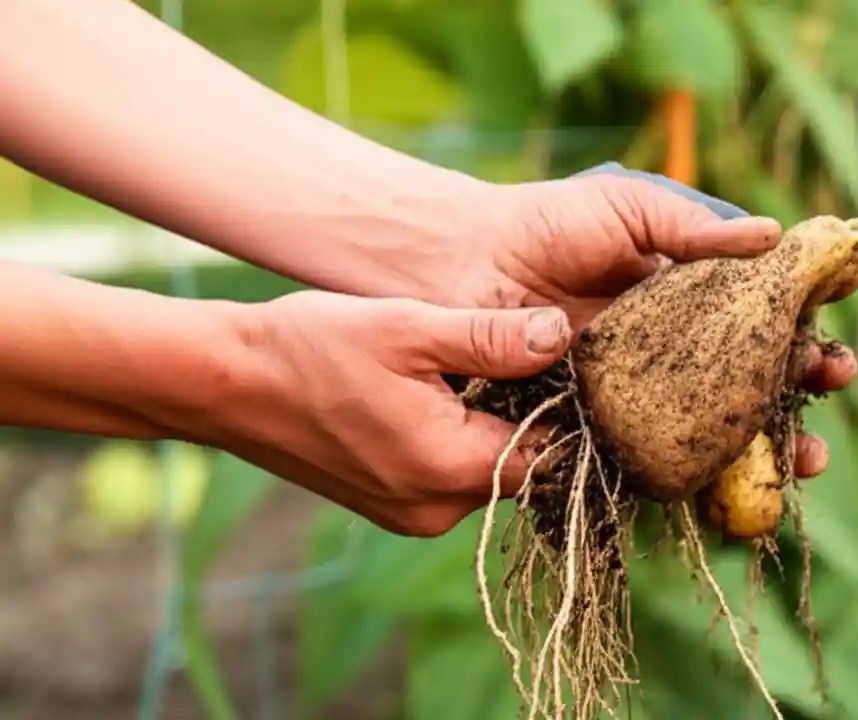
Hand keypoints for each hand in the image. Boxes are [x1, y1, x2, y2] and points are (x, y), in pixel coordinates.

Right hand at [213, 291, 573, 536]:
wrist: (224, 384)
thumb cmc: (311, 347)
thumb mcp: (407, 327)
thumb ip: (491, 337)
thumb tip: (562, 335)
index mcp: (449, 468)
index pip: (553, 454)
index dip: (572, 410)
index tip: (574, 365)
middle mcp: (436, 510)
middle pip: (525, 468)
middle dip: (534, 417)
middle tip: (527, 356)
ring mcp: (411, 515)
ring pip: (489, 474)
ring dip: (495, 429)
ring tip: (479, 370)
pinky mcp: (390, 508)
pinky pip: (453, 480)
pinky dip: (460, 443)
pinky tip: (442, 396)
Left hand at [426, 174, 857, 476]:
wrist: (459, 267)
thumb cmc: (542, 223)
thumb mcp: (625, 206)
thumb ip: (692, 223)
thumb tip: (774, 234)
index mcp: (689, 287)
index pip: (766, 302)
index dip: (807, 308)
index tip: (844, 306)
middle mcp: (678, 342)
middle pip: (758, 369)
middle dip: (804, 380)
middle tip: (833, 380)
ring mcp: (648, 389)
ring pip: (724, 423)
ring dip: (772, 444)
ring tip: (806, 459)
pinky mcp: (611, 427)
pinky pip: (665, 458)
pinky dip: (704, 478)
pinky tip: (737, 492)